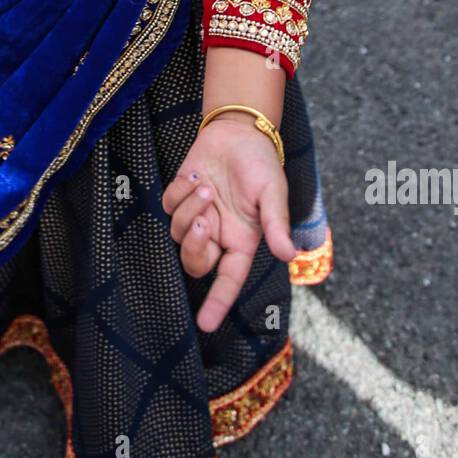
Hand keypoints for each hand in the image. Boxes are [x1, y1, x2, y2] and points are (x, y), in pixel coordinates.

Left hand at [162, 114, 296, 332]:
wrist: (239, 132)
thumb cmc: (261, 163)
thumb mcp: (273, 192)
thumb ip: (277, 224)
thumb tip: (289, 255)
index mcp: (243, 241)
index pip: (229, 280)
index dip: (217, 304)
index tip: (206, 325)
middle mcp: (219, 234)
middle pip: (195, 263)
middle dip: (194, 246)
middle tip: (204, 220)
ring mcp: (198, 216)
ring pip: (178, 233)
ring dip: (189, 209)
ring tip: (206, 185)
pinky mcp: (181, 197)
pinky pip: (168, 206)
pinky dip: (179, 192)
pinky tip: (195, 176)